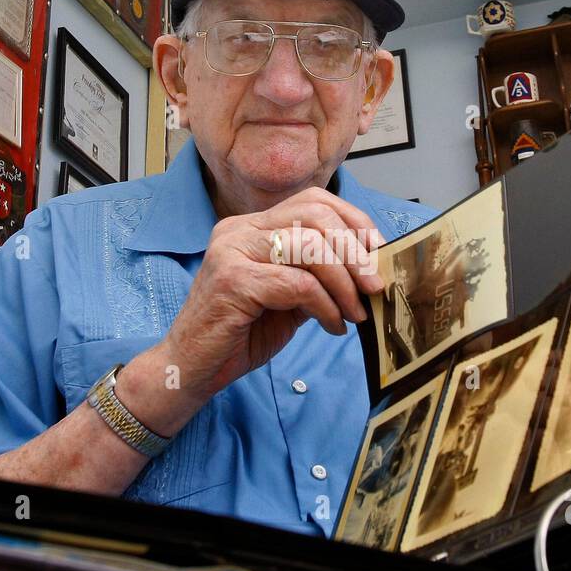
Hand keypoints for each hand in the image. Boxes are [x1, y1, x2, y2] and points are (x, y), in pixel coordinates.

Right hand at [158, 187, 386, 401]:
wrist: (193, 369)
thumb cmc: (239, 335)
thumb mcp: (288, 299)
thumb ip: (318, 277)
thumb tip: (367, 269)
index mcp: (251, 226)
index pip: (313, 201)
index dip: (353, 222)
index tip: (377, 254)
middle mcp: (239, 229)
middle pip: (315, 215)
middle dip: (355, 252)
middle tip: (374, 287)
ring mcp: (232, 251)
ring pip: (309, 246)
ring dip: (344, 283)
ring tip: (354, 313)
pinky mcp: (233, 281)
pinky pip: (298, 284)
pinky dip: (325, 306)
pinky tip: (332, 326)